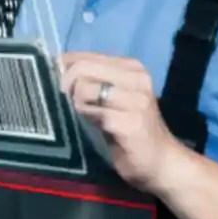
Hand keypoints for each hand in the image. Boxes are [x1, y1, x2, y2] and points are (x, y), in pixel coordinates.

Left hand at [60, 52, 189, 194]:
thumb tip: (56, 70)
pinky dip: (86, 120)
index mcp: (131, 67)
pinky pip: (92, 114)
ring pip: (84, 89)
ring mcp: (135, 100)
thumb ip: (92, 81)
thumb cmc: (132, 128)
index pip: (85, 56)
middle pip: (82, 69)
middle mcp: (136, 78)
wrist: (161, 162)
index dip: (63, 68)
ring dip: (76, 105)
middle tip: (66, 103)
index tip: (57, 84)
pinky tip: (94, 128)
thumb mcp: (114, 98)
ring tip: (86, 117)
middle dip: (66, 85)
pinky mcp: (130, 123)